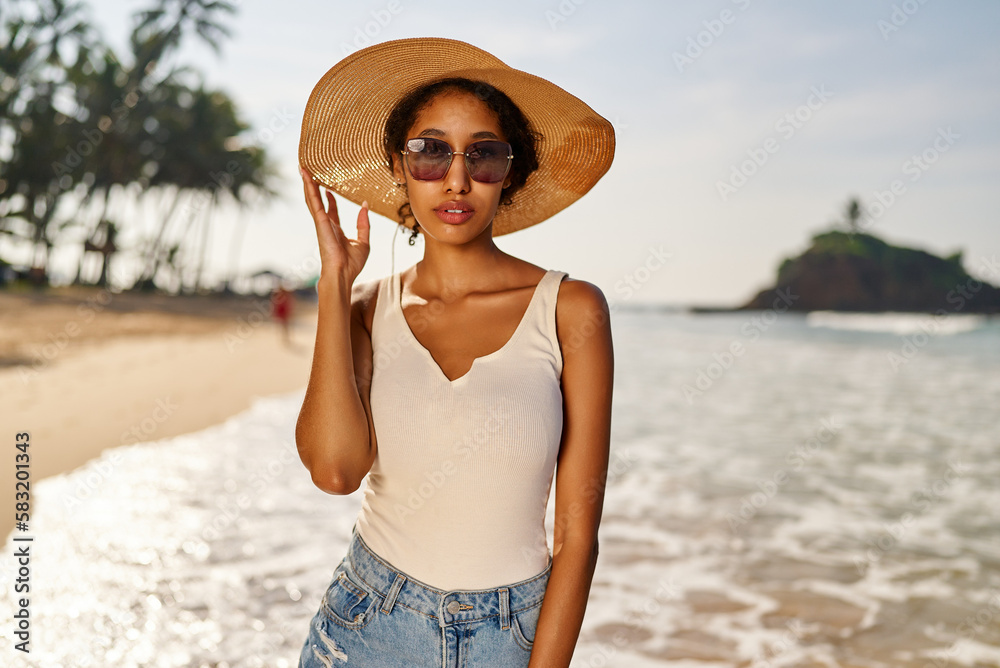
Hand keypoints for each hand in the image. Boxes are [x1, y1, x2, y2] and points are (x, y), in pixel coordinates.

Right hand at [300, 166, 369, 286]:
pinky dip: (310, 188)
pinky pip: (314, 201)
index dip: (330, 198)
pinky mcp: (320, 222)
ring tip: (303, 168)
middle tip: (309, 172)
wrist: (343, 274)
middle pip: (317, 201)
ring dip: (307, 183)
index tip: (330, 187)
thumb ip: (364, 224)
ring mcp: (321, 223)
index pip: (331, 210)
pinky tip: (307, 176)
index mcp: (335, 230)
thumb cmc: (352, 264)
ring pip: (312, 199)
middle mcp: (326, 224)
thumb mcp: (363, 241)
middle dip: (313, 187)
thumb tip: (365, 206)